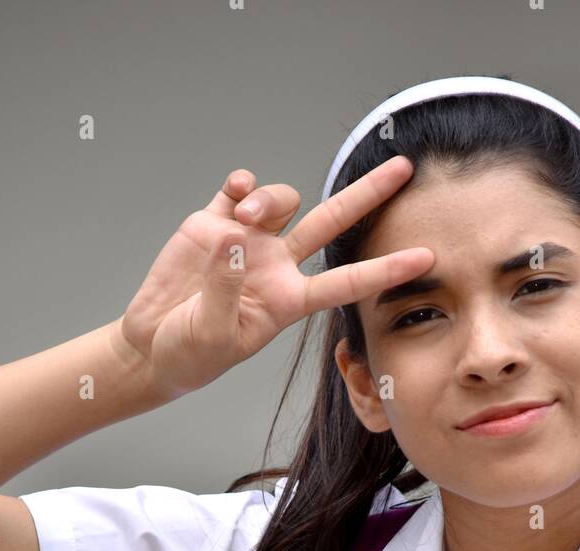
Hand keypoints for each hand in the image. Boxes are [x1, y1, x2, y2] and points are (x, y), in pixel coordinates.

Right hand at [118, 155, 434, 399]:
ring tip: (243, 217)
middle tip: (404, 167)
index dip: (387, 270)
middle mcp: (277, 266)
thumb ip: (226, 287)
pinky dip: (242, 183)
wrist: (152, 346)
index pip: (347, 282)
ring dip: (269, 198)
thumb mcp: (212, 333)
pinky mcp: (214, 224)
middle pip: (332, 222)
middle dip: (368, 194)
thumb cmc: (190, 354)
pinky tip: (234, 194)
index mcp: (288, 301)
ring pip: (282, 200)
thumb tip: (238, 238)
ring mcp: (248, 242)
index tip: (427, 258)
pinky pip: (240, 188)